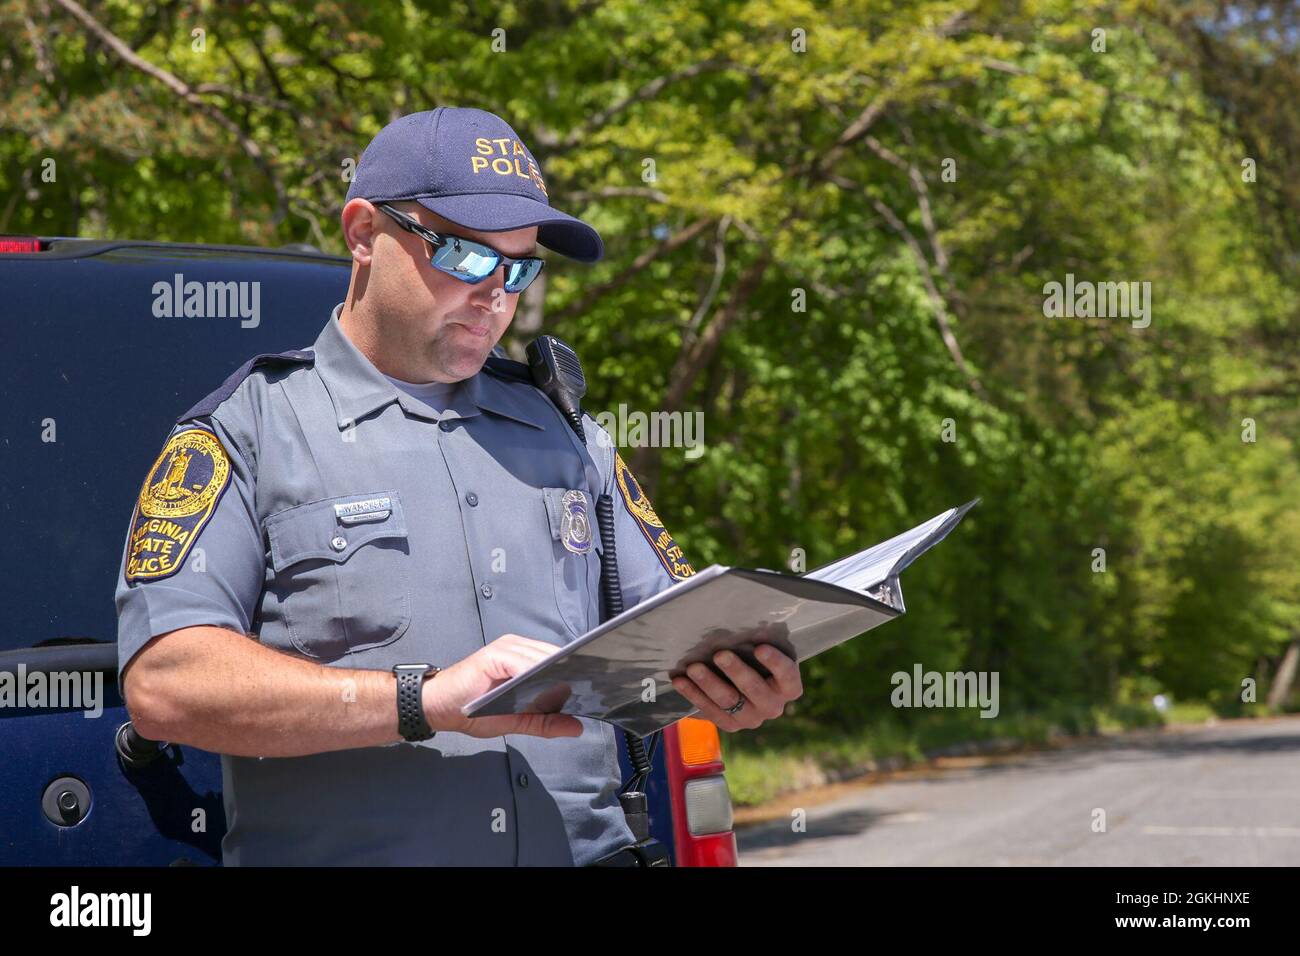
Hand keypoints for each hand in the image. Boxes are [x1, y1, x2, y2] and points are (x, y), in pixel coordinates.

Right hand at [422, 634, 582, 738]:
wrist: (437, 707)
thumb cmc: (472, 710)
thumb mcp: (516, 720)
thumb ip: (545, 722)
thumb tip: (576, 727)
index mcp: (525, 658)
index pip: (559, 660)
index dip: (578, 672)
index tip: (597, 686)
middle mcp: (518, 647)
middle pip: (555, 656)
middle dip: (573, 672)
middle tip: (593, 690)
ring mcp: (507, 648)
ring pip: (543, 657)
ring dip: (558, 672)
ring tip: (575, 688)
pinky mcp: (495, 655)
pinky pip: (522, 663)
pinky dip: (536, 673)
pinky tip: (546, 685)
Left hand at [670, 644, 802, 732]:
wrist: (744, 686)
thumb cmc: (756, 660)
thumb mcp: (763, 653)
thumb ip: (757, 643)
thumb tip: (739, 622)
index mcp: (788, 688)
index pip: (788, 677)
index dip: (776, 663)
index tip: (760, 648)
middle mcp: (773, 707)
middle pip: (754, 690)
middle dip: (736, 671)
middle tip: (720, 654)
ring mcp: (751, 719)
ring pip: (729, 701)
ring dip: (709, 683)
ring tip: (693, 667)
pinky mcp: (730, 725)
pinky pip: (710, 711)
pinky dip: (693, 695)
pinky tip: (680, 681)